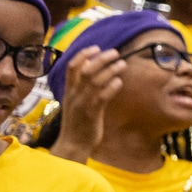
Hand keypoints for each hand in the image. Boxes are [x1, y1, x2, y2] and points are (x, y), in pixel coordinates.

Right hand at [48, 47, 124, 162]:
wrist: (73, 144)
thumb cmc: (78, 123)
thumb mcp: (77, 102)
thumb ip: (84, 89)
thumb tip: (99, 74)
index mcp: (69, 90)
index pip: (72, 67)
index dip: (83, 55)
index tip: (96, 48)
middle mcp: (74, 94)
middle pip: (86, 70)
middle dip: (100, 59)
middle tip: (115, 52)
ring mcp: (82, 103)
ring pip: (94, 81)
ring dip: (110, 70)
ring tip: (122, 63)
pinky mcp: (91, 114)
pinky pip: (101, 97)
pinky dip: (111, 87)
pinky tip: (119, 82)